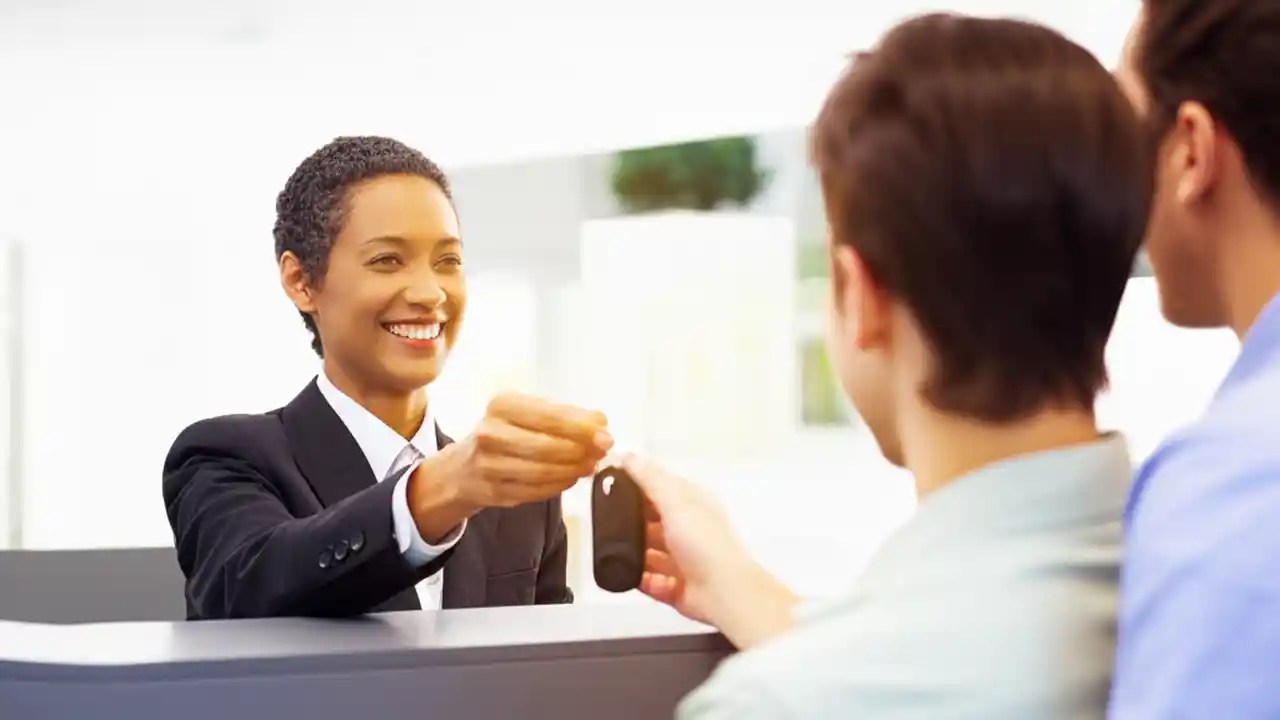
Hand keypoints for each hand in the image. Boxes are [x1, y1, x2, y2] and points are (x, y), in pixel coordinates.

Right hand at [409, 393, 611, 540]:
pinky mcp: (495, 493)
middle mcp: (490, 434)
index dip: (580, 426)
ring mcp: (489, 467)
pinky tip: (572, 477)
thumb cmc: (504, 433)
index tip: (605, 431)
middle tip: (602, 451)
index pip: (548, 416)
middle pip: (546, 446)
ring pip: (543, 472)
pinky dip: (560, 484)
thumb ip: (563, 416)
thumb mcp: (525, 413)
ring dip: (574, 469)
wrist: (462, 468)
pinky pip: (537, 491)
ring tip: (590, 464)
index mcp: (501, 406)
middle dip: (581, 450)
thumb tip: (600, 422)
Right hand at [623, 453, 797, 648]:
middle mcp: (688, 530)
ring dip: (631, 552)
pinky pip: (649, 580)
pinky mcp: (675, 587)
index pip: (660, 488)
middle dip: (629, 522)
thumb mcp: (676, 501)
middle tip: (602, 519)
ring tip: (609, 549)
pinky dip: (637, 577)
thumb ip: (650, 479)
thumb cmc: (704, 542)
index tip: (607, 482)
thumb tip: (628, 456)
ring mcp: (682, 560)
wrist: (723, 592)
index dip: (635, 484)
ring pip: (648, 553)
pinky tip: (622, 573)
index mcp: (692, 505)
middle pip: (651, 522)